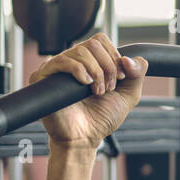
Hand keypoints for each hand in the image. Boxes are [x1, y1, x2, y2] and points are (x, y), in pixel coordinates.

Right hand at [28, 34, 149, 150]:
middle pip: (92, 44)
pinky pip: (62, 61)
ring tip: (98, 92)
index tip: (120, 78)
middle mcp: (71, 61)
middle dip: (107, 66)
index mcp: (89, 61)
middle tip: (108, 88)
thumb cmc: (101, 119)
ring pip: (80, 51)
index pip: (100, 41)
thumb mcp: (128, 95)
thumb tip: (130, 58)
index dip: (114, 56)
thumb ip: (137, 74)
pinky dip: (79, 71)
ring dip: (96, 72)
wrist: (84, 138)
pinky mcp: (43, 77)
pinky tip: (86, 85)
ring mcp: (56, 68)